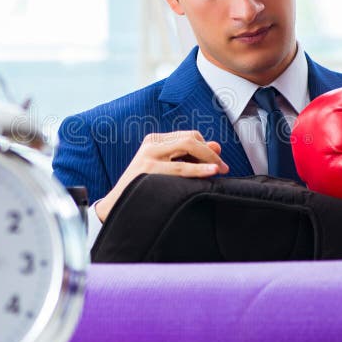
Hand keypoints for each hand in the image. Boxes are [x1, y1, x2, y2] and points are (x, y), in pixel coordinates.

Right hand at [95, 130, 228, 221]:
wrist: (117, 206)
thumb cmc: (144, 188)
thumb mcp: (166, 168)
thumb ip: (188, 158)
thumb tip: (217, 147)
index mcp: (155, 141)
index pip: (189, 136)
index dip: (207, 147)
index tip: (218, 161)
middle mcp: (152, 145)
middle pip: (190, 139)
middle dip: (210, 153)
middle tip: (224, 167)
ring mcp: (149, 157)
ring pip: (187, 148)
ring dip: (208, 159)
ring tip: (220, 170)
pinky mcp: (149, 171)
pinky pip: (180, 168)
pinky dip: (198, 169)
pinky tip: (210, 172)